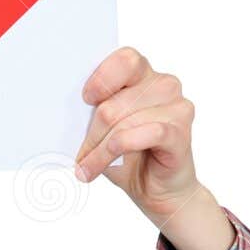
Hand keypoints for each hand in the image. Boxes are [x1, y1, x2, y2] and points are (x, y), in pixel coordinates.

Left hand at [73, 47, 199, 222]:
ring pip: (125, 120)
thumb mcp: (104, 131)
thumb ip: (95, 113)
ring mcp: (177, 107)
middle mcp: (164, 86)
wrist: (157, 190)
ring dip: (100, 149)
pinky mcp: (180, 133)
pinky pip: (147, 133)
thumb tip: (69, 112)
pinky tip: (108, 164)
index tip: (86, 99)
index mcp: (144, 76)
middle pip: (115, 101)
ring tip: (88, 167)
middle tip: (81, 154)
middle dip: (92, 133)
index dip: (102, 78)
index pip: (125, 59)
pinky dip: (120, 150)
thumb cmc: (130, 157)